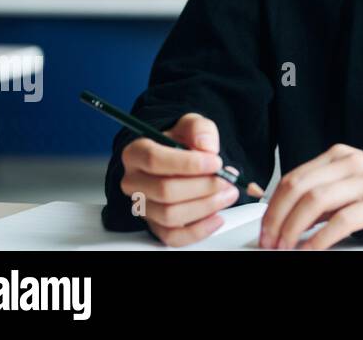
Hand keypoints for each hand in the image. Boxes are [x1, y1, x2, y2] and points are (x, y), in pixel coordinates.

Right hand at [118, 112, 241, 246]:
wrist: (181, 159)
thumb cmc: (182, 142)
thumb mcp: (192, 125)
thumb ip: (200, 129)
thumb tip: (206, 146)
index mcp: (136, 153)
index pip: (154, 160)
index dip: (188, 164)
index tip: (216, 162)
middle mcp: (134, 182)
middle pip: (164, 191)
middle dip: (203, 187)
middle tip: (227, 181)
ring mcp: (143, 206)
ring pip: (170, 215)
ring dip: (205, 206)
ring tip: (228, 194)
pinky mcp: (155, 225)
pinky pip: (173, 237)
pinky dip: (199, 230)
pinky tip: (217, 217)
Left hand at [258, 144, 362, 249]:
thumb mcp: (344, 184)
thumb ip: (316, 192)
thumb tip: (278, 217)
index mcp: (339, 155)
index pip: (293, 178)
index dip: (271, 206)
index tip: (264, 229)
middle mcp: (352, 164)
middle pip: (299, 188)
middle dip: (277, 218)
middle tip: (270, 241)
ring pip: (316, 201)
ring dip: (293, 228)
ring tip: (286, 246)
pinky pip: (341, 222)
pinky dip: (319, 239)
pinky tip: (310, 250)